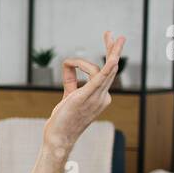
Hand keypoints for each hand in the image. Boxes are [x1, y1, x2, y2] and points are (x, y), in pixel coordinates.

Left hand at [43, 30, 124, 154]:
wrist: (58, 139)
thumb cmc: (63, 121)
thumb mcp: (68, 96)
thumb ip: (70, 81)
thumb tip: (67, 64)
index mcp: (101, 97)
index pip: (104, 73)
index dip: (104, 57)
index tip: (95, 48)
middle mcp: (102, 97)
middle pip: (111, 69)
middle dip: (113, 49)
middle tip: (115, 34)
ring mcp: (96, 98)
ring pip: (107, 70)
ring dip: (109, 51)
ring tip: (110, 35)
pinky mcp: (84, 98)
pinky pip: (99, 80)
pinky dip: (107, 68)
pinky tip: (113, 59)